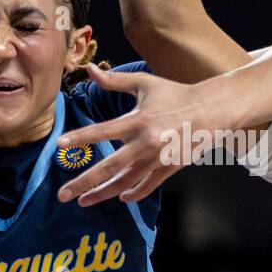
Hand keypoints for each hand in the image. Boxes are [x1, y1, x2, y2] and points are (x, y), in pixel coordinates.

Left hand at [56, 63, 221, 206]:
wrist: (212, 111)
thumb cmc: (175, 94)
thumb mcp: (145, 83)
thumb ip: (114, 80)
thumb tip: (90, 70)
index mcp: (138, 120)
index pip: (102, 131)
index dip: (80, 139)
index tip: (60, 147)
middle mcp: (146, 143)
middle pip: (109, 167)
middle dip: (83, 183)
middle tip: (63, 195)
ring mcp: (158, 159)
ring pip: (125, 182)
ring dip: (102, 193)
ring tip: (84, 201)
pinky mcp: (169, 168)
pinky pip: (147, 186)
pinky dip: (133, 194)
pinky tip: (120, 197)